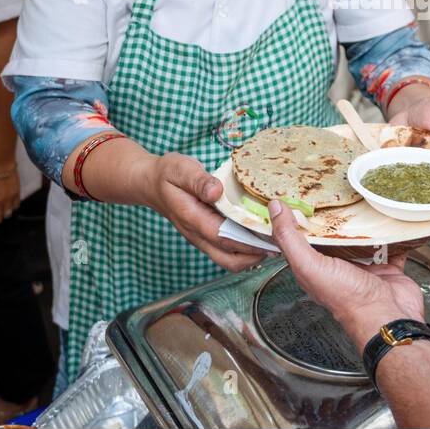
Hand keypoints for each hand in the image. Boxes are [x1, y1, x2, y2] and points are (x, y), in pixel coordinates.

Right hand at [138, 152, 268, 271]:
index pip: (222, 236)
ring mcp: (200, 238)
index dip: (247, 241)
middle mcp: (196, 233)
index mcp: (191, 217)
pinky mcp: (205, 236)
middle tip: (279, 246)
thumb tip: (216, 191)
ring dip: (250, 256)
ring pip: (227, 259)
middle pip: (227, 258)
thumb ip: (198, 180)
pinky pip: (226, 251)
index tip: (270, 240)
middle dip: (254, 256)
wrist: (150, 183)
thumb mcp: (181, 169)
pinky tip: (259, 237)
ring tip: (273, 244)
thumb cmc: (167, 174)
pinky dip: (243, 250)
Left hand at [267, 199, 425, 351]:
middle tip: (334, 185)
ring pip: (362, 235)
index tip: (297, 189)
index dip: (297, 214)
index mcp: (314, 266)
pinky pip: (390, 242)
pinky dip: (392, 230)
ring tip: (363, 193)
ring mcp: (364, 264)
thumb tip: (275, 208)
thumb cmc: (346, 296)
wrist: (387, 316)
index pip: (300, 236)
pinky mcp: (387, 264)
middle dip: (334, 212)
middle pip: (333, 233)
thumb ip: (290, 238)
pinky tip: (392, 213)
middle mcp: (337, 265)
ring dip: (363, 219)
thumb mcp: (309, 265)